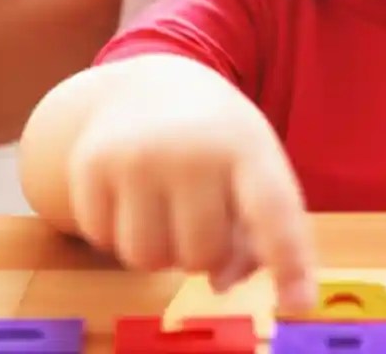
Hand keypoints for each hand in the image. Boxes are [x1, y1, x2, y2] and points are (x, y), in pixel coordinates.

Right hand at [66, 55, 315, 312]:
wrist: (146, 84)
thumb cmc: (213, 139)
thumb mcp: (252, 164)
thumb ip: (259, 231)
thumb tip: (222, 285)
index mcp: (245, 146)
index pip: (271, 211)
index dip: (287, 261)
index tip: (296, 302)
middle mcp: (188, 149)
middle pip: (200, 255)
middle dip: (201, 253)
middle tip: (198, 219)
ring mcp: (134, 156)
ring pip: (145, 259)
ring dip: (157, 252)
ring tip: (164, 214)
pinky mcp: (90, 165)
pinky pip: (102, 240)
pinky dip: (116, 234)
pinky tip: (129, 199)